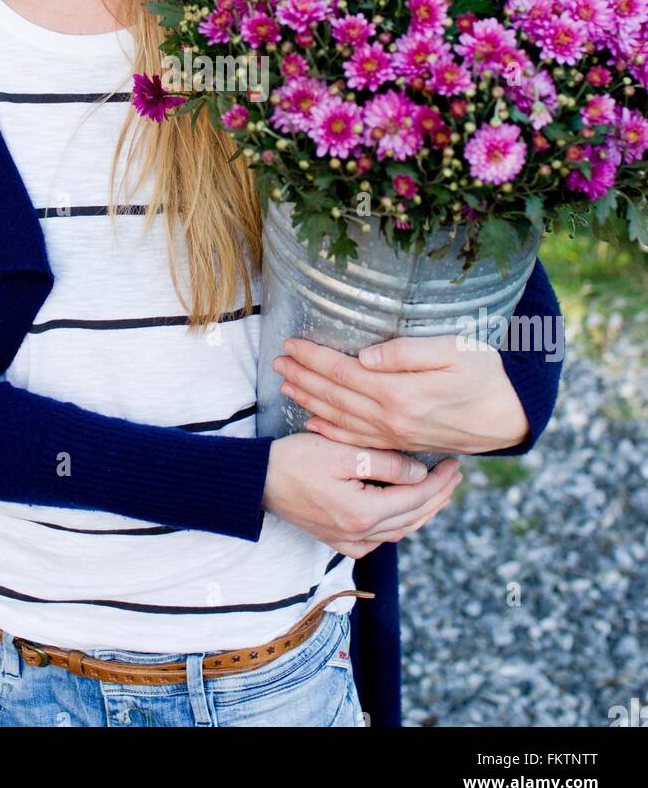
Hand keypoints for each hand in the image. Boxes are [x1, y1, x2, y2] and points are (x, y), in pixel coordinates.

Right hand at [262, 434, 461, 558]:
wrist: (257, 481)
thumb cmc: (295, 460)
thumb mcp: (342, 452)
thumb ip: (384, 463)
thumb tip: (419, 472)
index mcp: (363, 513)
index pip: (416, 497)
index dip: (439, 481)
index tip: (454, 463)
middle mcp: (359, 534)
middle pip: (413, 518)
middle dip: (438, 496)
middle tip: (455, 476)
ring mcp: (348, 541)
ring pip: (400, 531)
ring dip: (422, 511)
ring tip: (439, 491)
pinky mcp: (338, 540)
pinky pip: (380, 538)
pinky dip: (399, 524)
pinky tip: (405, 512)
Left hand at [271, 334, 530, 455]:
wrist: (510, 416)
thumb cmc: (485, 373)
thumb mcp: (454, 350)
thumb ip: (408, 353)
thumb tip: (366, 358)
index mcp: (400, 393)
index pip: (344, 372)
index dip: (314, 358)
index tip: (290, 343)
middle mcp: (391, 419)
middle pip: (335, 397)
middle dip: (303, 377)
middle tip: (276, 362)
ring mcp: (395, 436)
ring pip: (340, 419)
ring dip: (309, 401)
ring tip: (286, 385)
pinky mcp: (402, 443)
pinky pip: (356, 440)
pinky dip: (330, 431)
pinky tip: (314, 422)